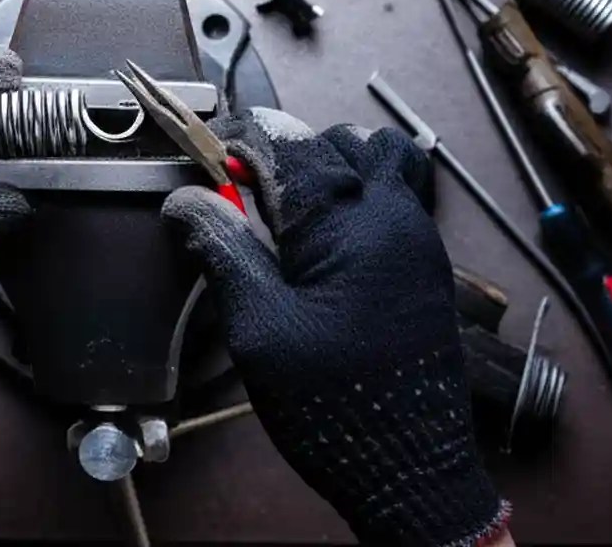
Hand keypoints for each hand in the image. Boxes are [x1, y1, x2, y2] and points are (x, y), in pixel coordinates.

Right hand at [162, 108, 506, 545]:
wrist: (412, 469)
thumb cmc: (337, 406)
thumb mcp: (258, 329)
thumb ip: (223, 252)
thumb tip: (186, 200)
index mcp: (349, 222)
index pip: (287, 141)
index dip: (238, 141)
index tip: (206, 162)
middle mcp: (393, 215)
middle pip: (334, 142)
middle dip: (282, 155)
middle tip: (241, 199)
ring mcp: (417, 238)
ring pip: (376, 159)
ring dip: (328, 169)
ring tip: (287, 217)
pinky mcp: (425, 265)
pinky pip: (395, 198)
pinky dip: (356, 197)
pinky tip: (322, 248)